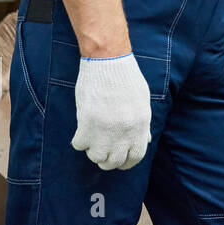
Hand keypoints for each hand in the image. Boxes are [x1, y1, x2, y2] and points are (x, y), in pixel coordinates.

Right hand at [71, 53, 151, 170]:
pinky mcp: (86, 124)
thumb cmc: (126, 79)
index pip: (135, 157)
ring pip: (96, 157)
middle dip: (108, 160)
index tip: (119, 160)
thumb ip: (143, 124)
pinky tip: (82, 130)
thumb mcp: (142, 102)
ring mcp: (105, 130)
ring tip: (92, 140)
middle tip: (102, 152)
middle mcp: (125, 132)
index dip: (126, 162)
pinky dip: (79, 141)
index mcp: (141, 126)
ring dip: (93, 151)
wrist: (109, 62)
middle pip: (114, 162)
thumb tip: (144, 140)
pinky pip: (79, 145)